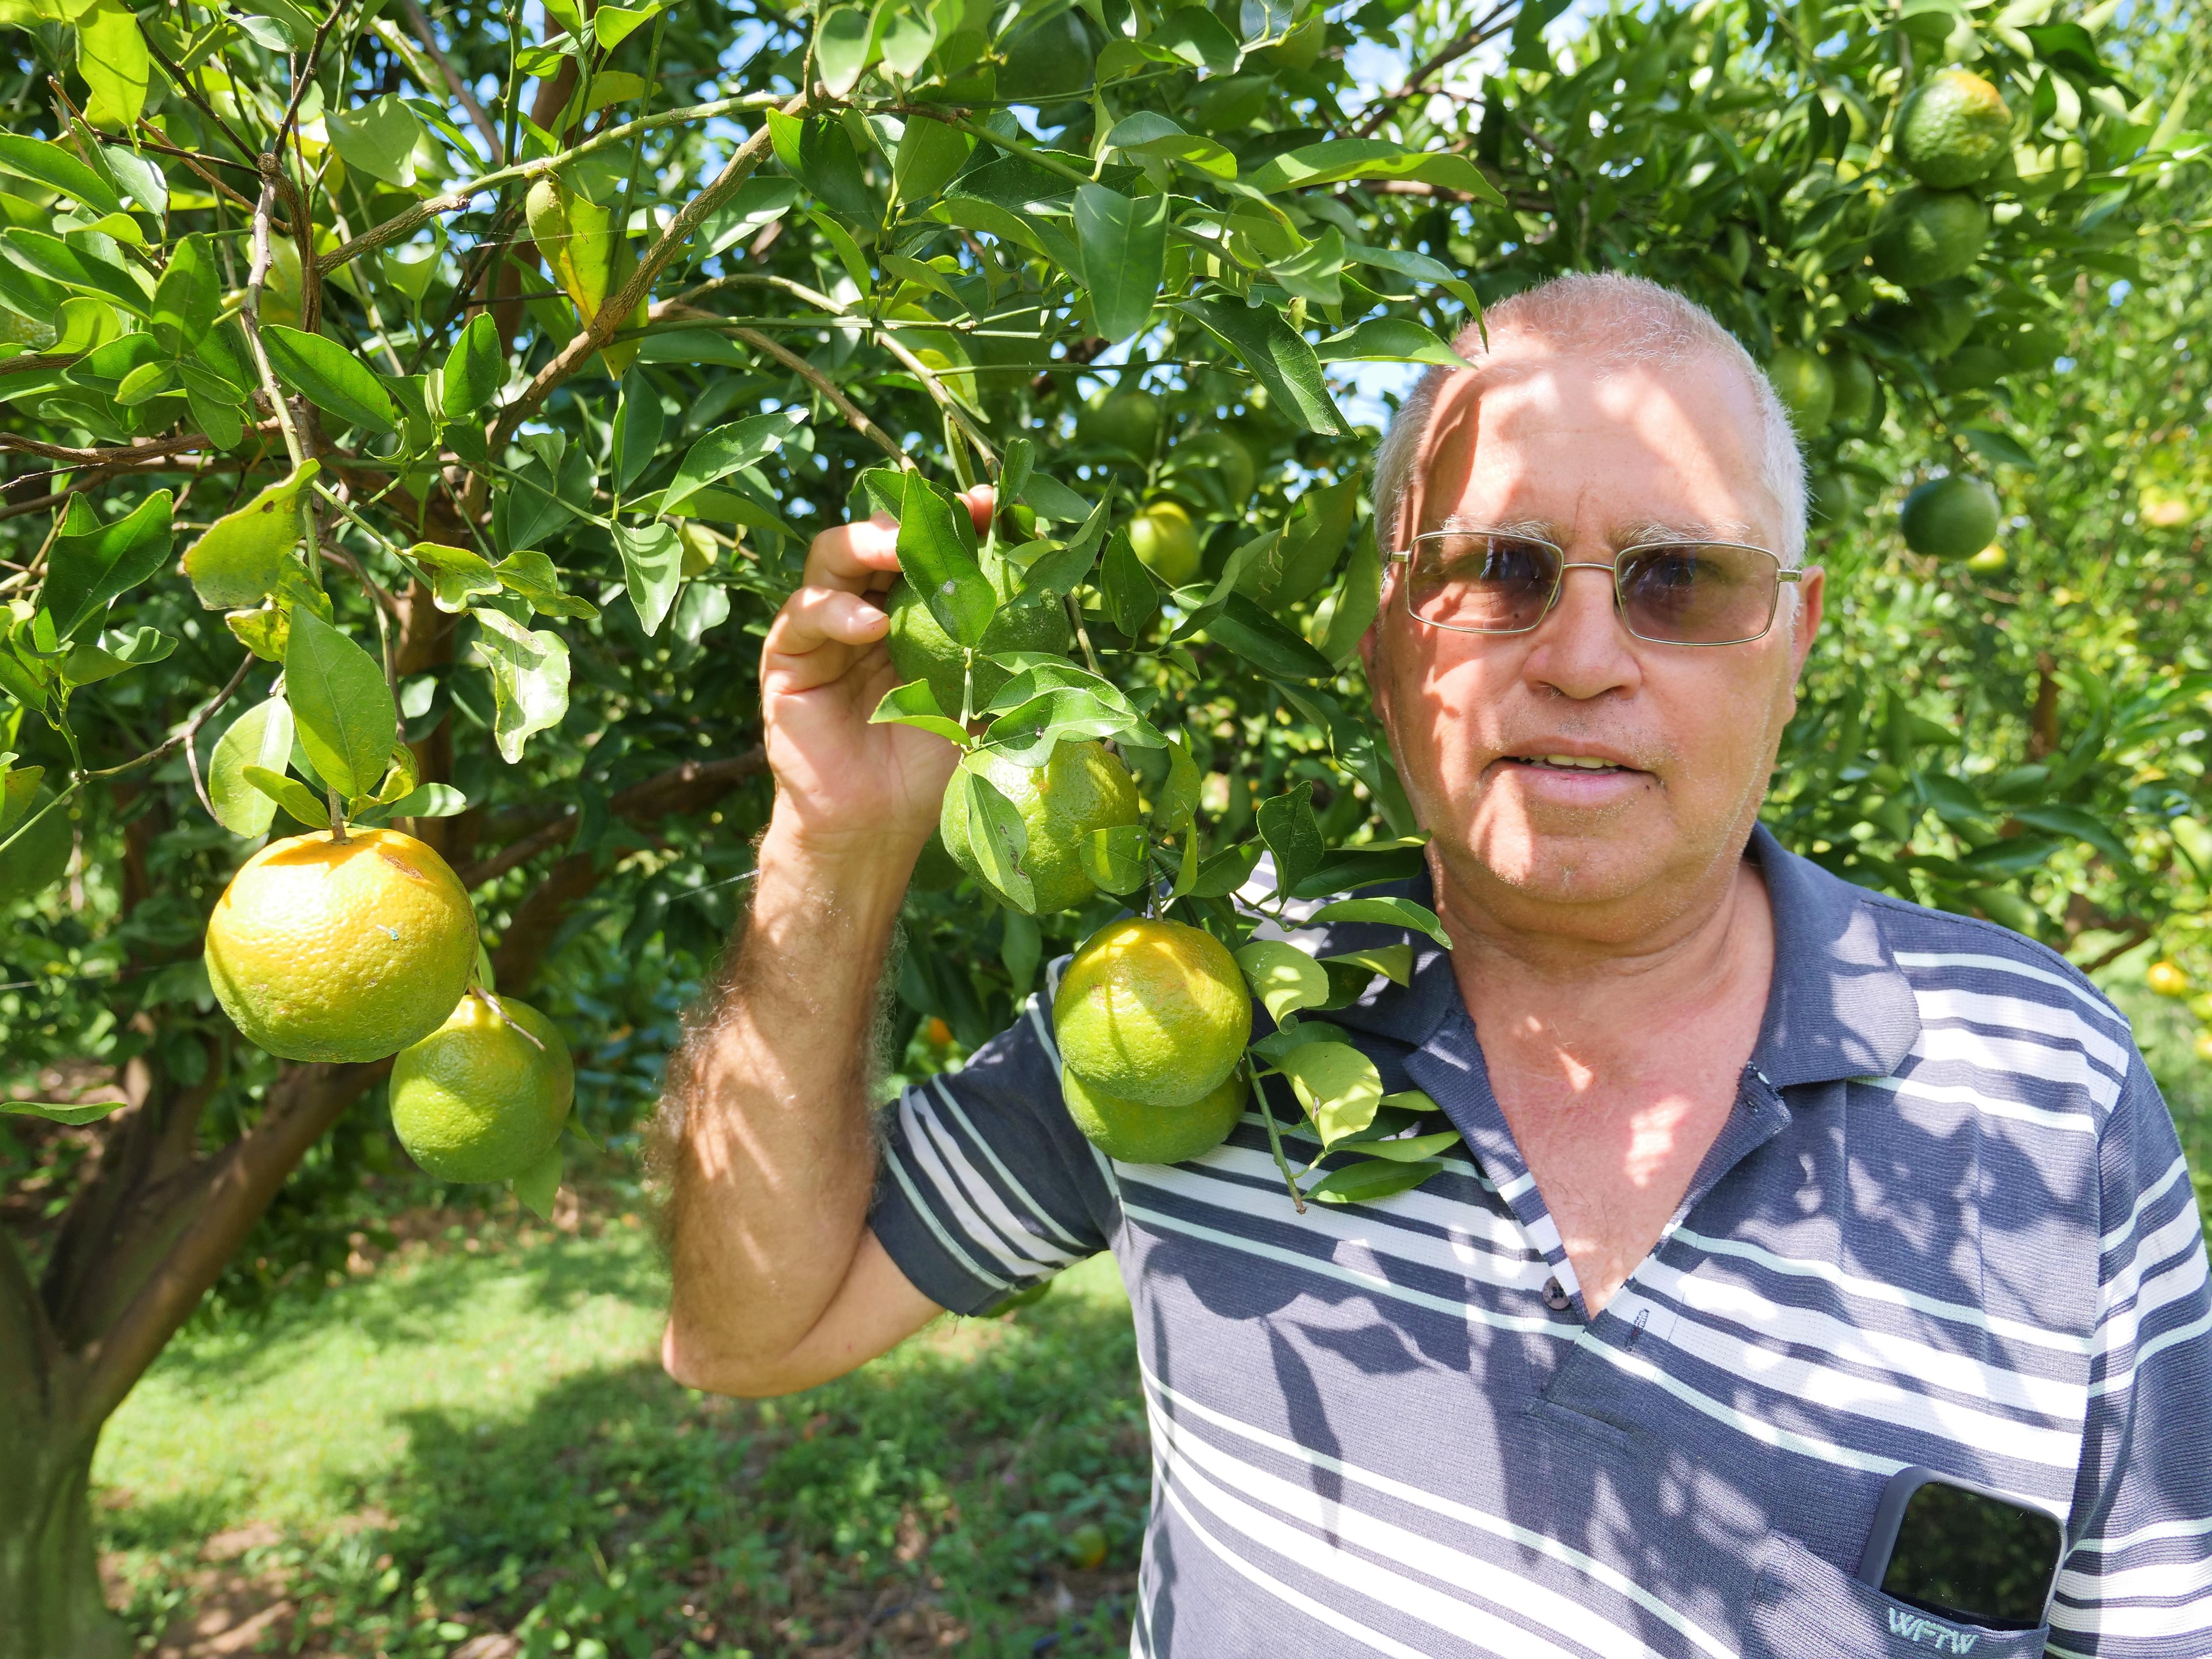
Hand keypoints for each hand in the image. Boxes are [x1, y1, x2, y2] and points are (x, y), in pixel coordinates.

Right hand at [757, 483, 994, 862]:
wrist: (878, 825)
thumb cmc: (931, 762)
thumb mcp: (979, 694)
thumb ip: (1000, 645)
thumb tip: (1055, 594)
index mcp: (910, 611)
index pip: (928, 548)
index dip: (958, 521)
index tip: (995, 505)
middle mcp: (863, 610)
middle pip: (875, 539)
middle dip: (910, 520)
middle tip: (943, 519)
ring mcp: (821, 632)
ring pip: (830, 560)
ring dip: (865, 547)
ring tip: (898, 552)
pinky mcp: (787, 660)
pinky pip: (802, 616)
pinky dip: (836, 612)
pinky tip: (871, 627)